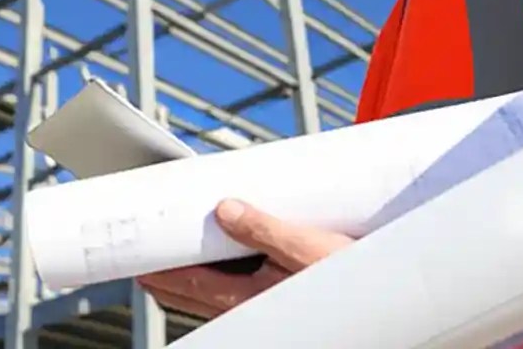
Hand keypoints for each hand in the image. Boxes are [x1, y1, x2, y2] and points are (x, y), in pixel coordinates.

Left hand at [136, 198, 353, 317]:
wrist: (386, 297)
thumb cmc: (352, 279)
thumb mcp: (305, 246)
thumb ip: (261, 228)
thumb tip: (224, 209)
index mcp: (247, 297)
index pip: (187, 282)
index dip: (157, 268)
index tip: (136, 256)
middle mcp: (250, 309)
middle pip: (191, 296)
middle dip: (165, 279)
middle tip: (143, 262)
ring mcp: (262, 312)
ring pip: (211, 300)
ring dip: (190, 282)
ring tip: (175, 264)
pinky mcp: (279, 308)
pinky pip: (234, 297)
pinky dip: (217, 283)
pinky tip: (226, 268)